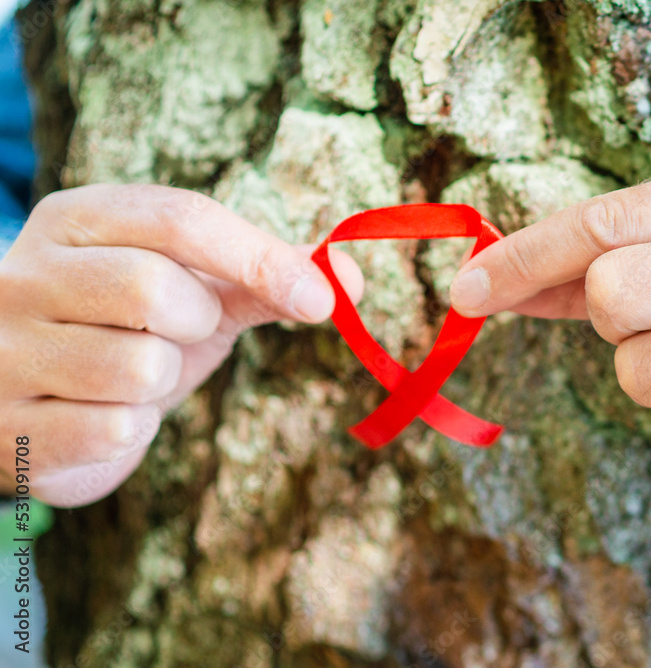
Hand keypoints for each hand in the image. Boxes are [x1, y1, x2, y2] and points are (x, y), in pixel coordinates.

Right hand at [0, 184, 362, 506]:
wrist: (30, 401)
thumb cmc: (127, 331)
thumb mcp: (194, 291)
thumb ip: (264, 278)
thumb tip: (349, 278)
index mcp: (77, 220)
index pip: (180, 217)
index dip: (260, 257)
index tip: (319, 299)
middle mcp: (25, 273)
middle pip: (154, 287)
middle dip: (195, 322)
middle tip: (176, 332)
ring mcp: (5, 350)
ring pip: (137, 367)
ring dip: (160, 382)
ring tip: (127, 376)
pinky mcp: (5, 428)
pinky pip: (112, 430)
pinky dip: (130, 431)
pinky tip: (98, 417)